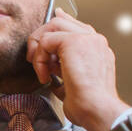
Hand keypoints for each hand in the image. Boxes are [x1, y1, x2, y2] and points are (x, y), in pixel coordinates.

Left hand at [25, 8, 131, 130]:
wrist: (97, 108)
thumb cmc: (88, 104)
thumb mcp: (73, 83)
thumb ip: (63, 69)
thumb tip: (50, 68)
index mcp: (97, 49)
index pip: (76, 26)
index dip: (59, 22)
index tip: (47, 26)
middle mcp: (94, 40)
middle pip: (61, 22)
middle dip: (41, 38)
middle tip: (33, 59)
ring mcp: (87, 38)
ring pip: (52, 26)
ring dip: (39, 47)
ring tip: (40, 69)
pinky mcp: (74, 41)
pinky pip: (46, 40)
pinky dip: (40, 58)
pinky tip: (45, 75)